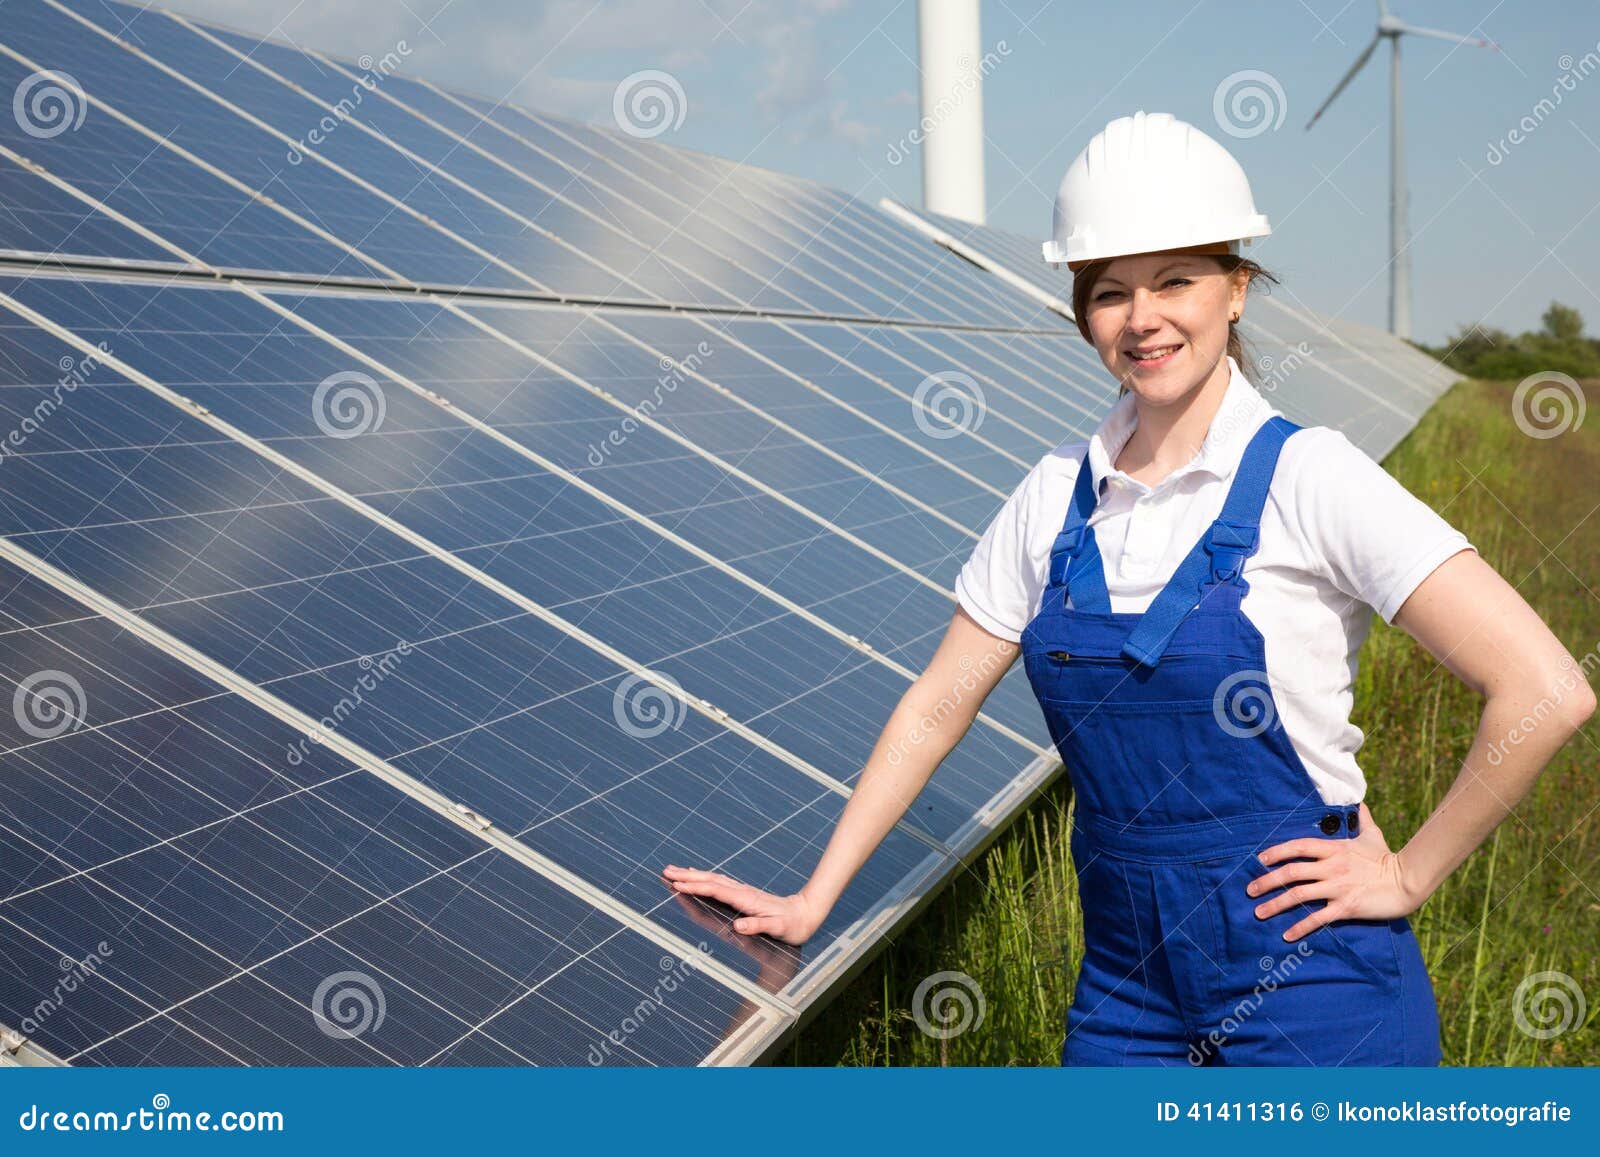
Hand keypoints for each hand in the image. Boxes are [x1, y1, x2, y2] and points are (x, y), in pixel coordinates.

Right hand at [660, 864, 828, 945]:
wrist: (806, 913)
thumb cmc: (791, 924)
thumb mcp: (778, 928)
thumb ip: (758, 926)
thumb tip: (738, 927)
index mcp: (746, 899)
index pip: (716, 891)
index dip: (696, 888)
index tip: (677, 885)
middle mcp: (741, 892)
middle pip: (710, 880)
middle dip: (687, 876)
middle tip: (666, 871)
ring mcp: (742, 891)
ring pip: (712, 879)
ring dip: (693, 875)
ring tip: (674, 870)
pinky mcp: (743, 893)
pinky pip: (718, 882)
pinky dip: (704, 878)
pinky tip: (698, 876)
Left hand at [1245, 803, 1422, 941]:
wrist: (1408, 881)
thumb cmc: (1388, 859)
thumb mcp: (1372, 836)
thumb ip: (1362, 820)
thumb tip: (1360, 804)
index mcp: (1334, 849)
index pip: (1298, 847)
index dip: (1276, 852)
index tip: (1259, 860)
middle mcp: (1331, 867)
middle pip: (1291, 872)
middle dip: (1266, 881)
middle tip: (1250, 890)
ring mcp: (1337, 887)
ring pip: (1298, 895)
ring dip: (1275, 905)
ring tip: (1259, 912)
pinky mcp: (1346, 907)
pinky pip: (1318, 918)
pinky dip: (1300, 927)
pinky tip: (1286, 935)